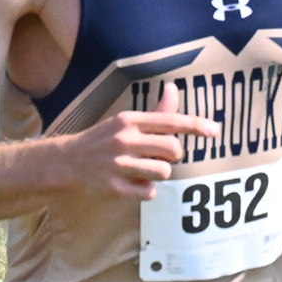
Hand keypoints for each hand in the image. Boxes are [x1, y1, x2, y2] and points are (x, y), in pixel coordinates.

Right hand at [59, 81, 216, 200]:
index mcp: (129, 121)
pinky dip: (146, 190)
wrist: (66, 163)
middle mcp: (124, 140)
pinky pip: (149, 193)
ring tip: (143, 170)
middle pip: (173, 150)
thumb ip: (154, 112)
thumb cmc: (102, 140)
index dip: (195, 126)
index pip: (170, 121)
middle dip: (174, 156)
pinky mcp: (114, 188)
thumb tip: (174, 88)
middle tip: (161, 156)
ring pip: (163, 172)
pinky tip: (133, 184)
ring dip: (159, 174)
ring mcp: (118, 165)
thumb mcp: (125, 122)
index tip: (215, 131)